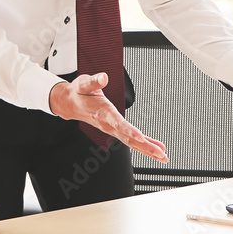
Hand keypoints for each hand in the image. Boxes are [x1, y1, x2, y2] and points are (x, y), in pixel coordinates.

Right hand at [49, 73, 168, 162]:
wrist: (69, 103)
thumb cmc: (79, 93)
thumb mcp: (83, 83)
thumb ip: (94, 81)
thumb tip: (103, 77)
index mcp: (102, 112)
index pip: (118, 123)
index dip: (129, 131)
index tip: (140, 137)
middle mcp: (108, 124)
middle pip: (128, 138)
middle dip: (145, 147)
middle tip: (160, 154)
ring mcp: (112, 129)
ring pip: (131, 142)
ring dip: (147, 150)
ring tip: (163, 156)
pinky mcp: (115, 129)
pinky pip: (131, 139)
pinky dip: (144, 145)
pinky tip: (155, 148)